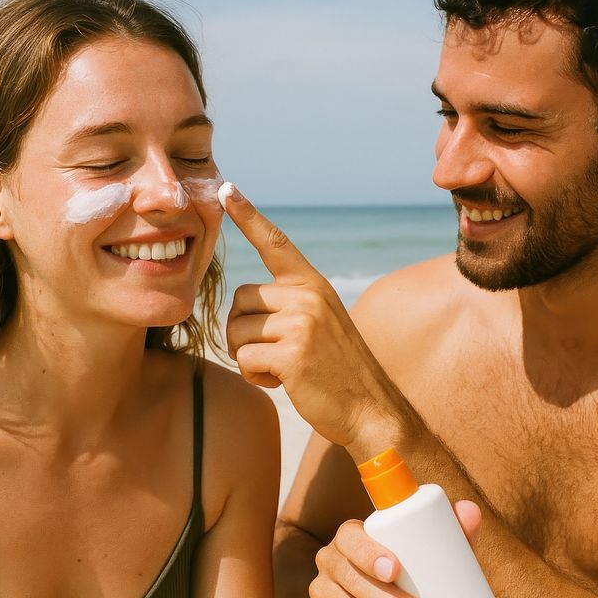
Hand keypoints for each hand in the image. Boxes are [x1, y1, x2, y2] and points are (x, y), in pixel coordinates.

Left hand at [222, 185, 407, 448]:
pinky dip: (255, 377)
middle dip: (245, 330)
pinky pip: (244, 359)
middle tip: (276, 352)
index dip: (247, 215)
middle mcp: (307, 295)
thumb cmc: (337, 370)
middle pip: (240, 298)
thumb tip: (242, 304)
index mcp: (313, 284)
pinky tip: (285, 382)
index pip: (274, 242)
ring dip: (250, 357)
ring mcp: (301, 323)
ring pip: (237, 331)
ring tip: (284, 368)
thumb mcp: (320, 322)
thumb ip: (289, 304)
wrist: (371, 409)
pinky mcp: (292, 353)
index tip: (226, 188)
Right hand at [309, 501, 482, 597]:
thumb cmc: (406, 569)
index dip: (368, 553)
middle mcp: (329, 564)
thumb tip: (470, 511)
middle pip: (354, 584)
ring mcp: (323, 596)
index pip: (350, 539)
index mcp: (348, 538)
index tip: (396, 570)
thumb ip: (447, 529)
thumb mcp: (422, 550)